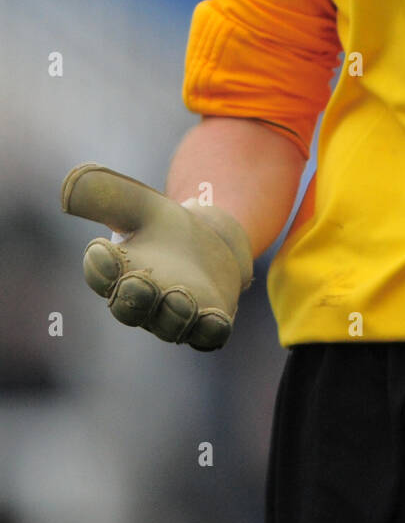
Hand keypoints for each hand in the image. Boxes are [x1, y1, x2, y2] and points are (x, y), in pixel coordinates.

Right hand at [62, 163, 253, 350]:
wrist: (215, 241)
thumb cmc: (165, 226)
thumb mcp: (140, 203)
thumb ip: (106, 194)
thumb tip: (69, 187)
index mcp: (117, 271)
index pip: (99, 272)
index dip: (99, 265)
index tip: (100, 250)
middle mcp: (142, 300)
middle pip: (130, 306)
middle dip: (134, 297)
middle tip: (140, 281)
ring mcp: (176, 315)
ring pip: (170, 324)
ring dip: (175, 313)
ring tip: (181, 295)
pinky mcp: (210, 322)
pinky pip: (208, 335)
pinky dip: (210, 329)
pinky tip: (217, 318)